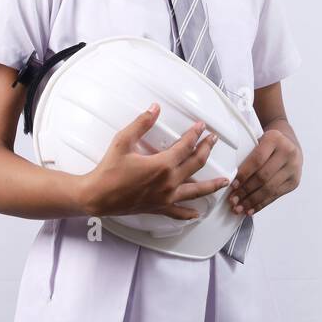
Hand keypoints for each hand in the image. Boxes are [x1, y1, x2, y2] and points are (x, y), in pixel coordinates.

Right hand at [78, 104, 228, 219]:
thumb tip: (155, 108)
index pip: (186, 146)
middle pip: (196, 164)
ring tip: (225, 181)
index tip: (201, 126)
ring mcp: (166, 197)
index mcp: (162, 165)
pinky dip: (189, 213)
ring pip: (196, 191)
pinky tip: (197, 213)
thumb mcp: (123, 141)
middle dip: (206, 149)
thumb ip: (141, 123)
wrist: (97, 196)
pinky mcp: (159, 207)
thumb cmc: (108, 170)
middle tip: (213, 140)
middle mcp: (169, 182)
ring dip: (212, 184)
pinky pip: (178, 212)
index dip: (195, 134)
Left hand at [228, 129, 301, 216]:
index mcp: (275, 139)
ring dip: (252, 201)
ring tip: (239, 208)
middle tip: (233, 200)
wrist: (290, 143)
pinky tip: (250, 209)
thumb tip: (228, 177)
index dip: (244, 174)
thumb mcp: (258, 140)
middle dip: (246, 191)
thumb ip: (247, 153)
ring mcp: (293, 168)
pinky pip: (275, 195)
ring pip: (269, 189)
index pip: (257, 160)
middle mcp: (287, 153)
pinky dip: (261, 204)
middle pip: (263, 176)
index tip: (232, 185)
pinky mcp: (294, 181)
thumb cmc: (268, 143)